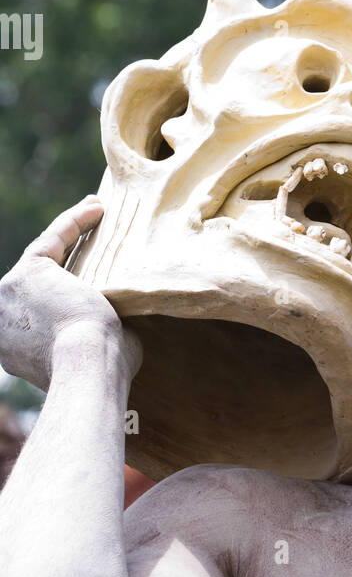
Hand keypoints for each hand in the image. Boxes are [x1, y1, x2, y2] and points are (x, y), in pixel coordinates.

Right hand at [0, 196, 141, 389]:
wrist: (88, 363)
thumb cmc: (102, 368)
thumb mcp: (95, 356)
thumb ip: (92, 340)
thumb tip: (115, 328)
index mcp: (17, 350)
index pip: (44, 314)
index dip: (68, 295)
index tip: (91, 282)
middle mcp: (4, 325)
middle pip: (39, 285)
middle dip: (66, 261)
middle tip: (94, 241)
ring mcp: (10, 298)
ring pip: (43, 259)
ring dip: (71, 233)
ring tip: (98, 215)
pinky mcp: (28, 273)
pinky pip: (51, 240)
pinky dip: (73, 222)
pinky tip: (96, 208)